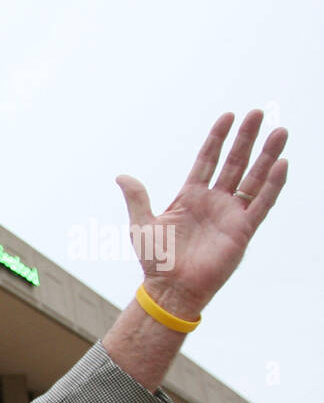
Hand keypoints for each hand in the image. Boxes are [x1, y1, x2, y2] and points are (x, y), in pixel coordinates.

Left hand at [115, 110, 287, 319]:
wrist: (170, 289)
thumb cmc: (156, 261)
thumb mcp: (142, 225)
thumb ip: (137, 198)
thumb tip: (122, 176)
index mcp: (190, 197)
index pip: (208, 160)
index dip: (218, 138)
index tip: (228, 116)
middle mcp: (214, 202)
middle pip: (234, 163)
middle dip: (246, 138)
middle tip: (258, 113)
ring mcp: (230, 214)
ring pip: (254, 178)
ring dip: (267, 155)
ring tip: (280, 131)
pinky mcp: (243, 230)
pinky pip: (261, 203)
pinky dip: (272, 185)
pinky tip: (281, 164)